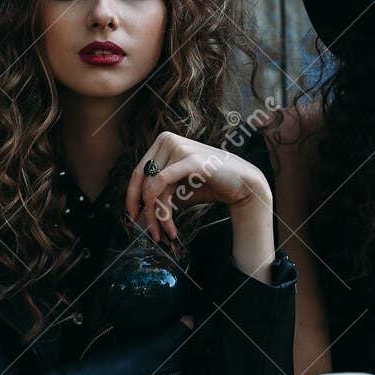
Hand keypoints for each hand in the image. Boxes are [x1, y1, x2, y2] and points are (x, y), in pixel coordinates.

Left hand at [123, 130, 269, 243]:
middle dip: (145, 210)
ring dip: (157, 216)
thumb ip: (158, 194)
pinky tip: (170, 228)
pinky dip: (164, 211)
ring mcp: (179, 146)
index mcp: (163, 143)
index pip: (138, 172)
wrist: (243, 184)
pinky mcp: (190, 159)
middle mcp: (167, 140)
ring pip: (152, 187)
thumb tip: (136, 211)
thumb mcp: (177, 189)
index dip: (131, 197)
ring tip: (164, 234)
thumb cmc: (208, 185)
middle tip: (151, 233)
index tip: (132, 218)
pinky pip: (163, 186)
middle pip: (142, 180)